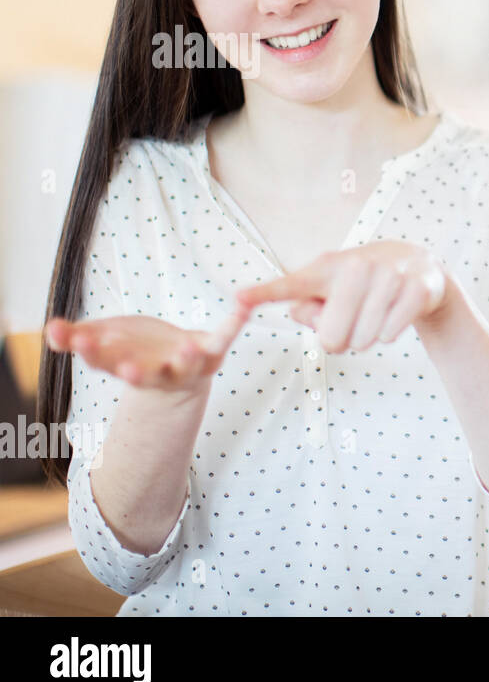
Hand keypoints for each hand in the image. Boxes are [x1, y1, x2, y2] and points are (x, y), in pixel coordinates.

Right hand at [44, 303, 251, 391]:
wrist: (178, 366)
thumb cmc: (134, 349)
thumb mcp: (103, 340)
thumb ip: (76, 337)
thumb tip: (50, 330)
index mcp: (126, 366)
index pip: (105, 363)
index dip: (93, 352)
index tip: (81, 341)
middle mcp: (158, 372)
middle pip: (145, 375)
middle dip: (136, 371)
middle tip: (126, 367)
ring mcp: (188, 366)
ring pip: (187, 366)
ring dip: (187, 359)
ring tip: (187, 349)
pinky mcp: (213, 352)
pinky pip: (225, 337)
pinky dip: (235, 323)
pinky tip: (244, 306)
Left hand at [234, 241, 448, 353]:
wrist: (418, 265)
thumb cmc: (362, 283)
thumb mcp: (330, 290)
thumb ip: (308, 308)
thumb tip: (305, 317)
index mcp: (326, 268)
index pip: (292, 285)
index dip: (264, 293)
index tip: (238, 298)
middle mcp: (356, 267)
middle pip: (332, 338)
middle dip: (341, 340)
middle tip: (352, 320)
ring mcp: (387, 276)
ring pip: (363, 340)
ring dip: (368, 337)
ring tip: (375, 313)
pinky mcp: (414, 289)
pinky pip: (390, 334)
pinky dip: (390, 334)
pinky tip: (394, 314)